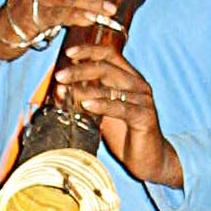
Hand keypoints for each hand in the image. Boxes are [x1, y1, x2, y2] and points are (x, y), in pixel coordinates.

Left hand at [54, 47, 182, 186]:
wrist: (151, 159)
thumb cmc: (126, 134)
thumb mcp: (101, 113)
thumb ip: (85, 100)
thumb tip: (59, 90)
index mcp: (128, 78)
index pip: (109, 54)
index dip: (89, 50)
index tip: (69, 52)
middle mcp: (137, 85)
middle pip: (106, 67)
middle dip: (80, 70)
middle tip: (60, 75)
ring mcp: (143, 100)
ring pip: (110, 87)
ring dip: (84, 88)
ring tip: (65, 91)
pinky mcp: (145, 117)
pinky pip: (121, 107)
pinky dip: (102, 105)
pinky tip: (86, 105)